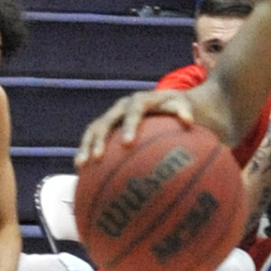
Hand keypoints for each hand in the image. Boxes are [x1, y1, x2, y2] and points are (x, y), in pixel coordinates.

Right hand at [78, 88, 201, 165]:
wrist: (167, 104)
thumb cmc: (178, 110)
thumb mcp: (184, 108)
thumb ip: (184, 112)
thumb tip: (189, 122)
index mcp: (141, 100)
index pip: (133, 110)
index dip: (128, 125)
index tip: (127, 143)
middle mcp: (122, 107)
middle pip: (106, 120)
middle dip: (100, 138)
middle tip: (98, 157)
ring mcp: (112, 116)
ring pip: (94, 129)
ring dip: (87, 146)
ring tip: (81, 164)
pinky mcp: (106, 127)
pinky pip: (92, 139)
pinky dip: (86, 151)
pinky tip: (81, 170)